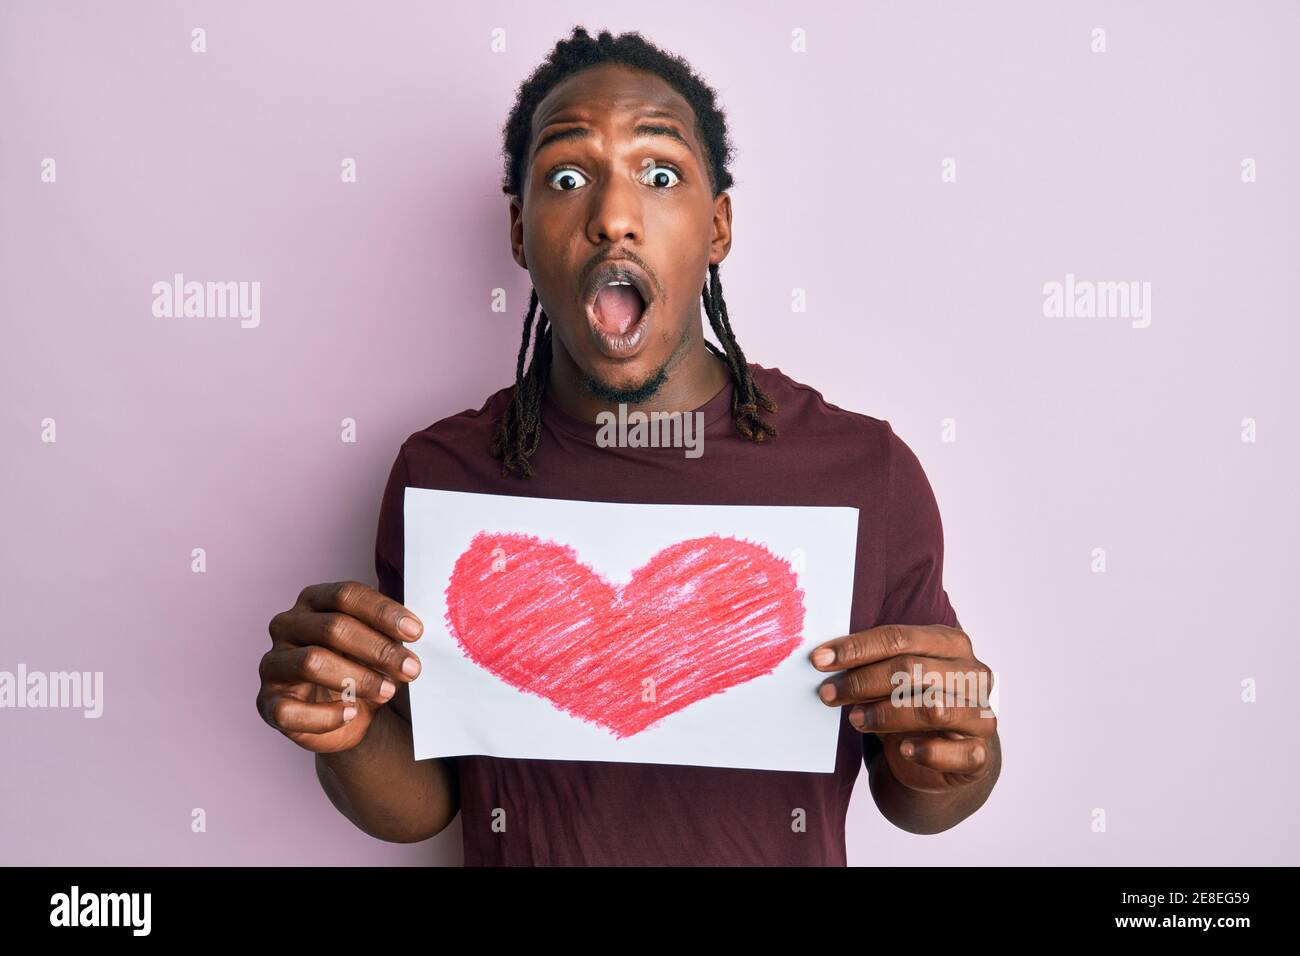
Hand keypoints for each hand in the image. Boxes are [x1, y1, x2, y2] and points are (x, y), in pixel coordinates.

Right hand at [257, 581, 423, 753]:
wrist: (349, 715)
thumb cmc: (363, 667)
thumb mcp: (379, 645)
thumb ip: (391, 634)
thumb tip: (415, 631)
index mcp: (314, 600)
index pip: (346, 595)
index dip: (382, 612)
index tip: (416, 632)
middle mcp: (287, 626)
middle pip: (332, 627)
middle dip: (378, 649)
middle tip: (411, 668)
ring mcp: (273, 663)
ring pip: (311, 662)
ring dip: (358, 679)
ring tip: (388, 691)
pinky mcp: (268, 702)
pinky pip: (290, 710)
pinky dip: (326, 715)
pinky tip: (351, 714)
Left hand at [809, 624, 995, 792]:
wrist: (946, 755)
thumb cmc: (914, 705)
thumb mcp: (894, 679)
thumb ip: (872, 664)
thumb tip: (825, 660)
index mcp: (950, 643)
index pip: (899, 638)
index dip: (856, 648)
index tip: (819, 660)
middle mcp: (973, 674)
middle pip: (913, 669)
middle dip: (863, 681)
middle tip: (829, 694)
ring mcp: (981, 713)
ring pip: (933, 708)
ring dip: (886, 713)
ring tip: (855, 719)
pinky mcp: (980, 755)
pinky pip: (957, 753)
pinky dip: (927, 751)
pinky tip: (902, 748)